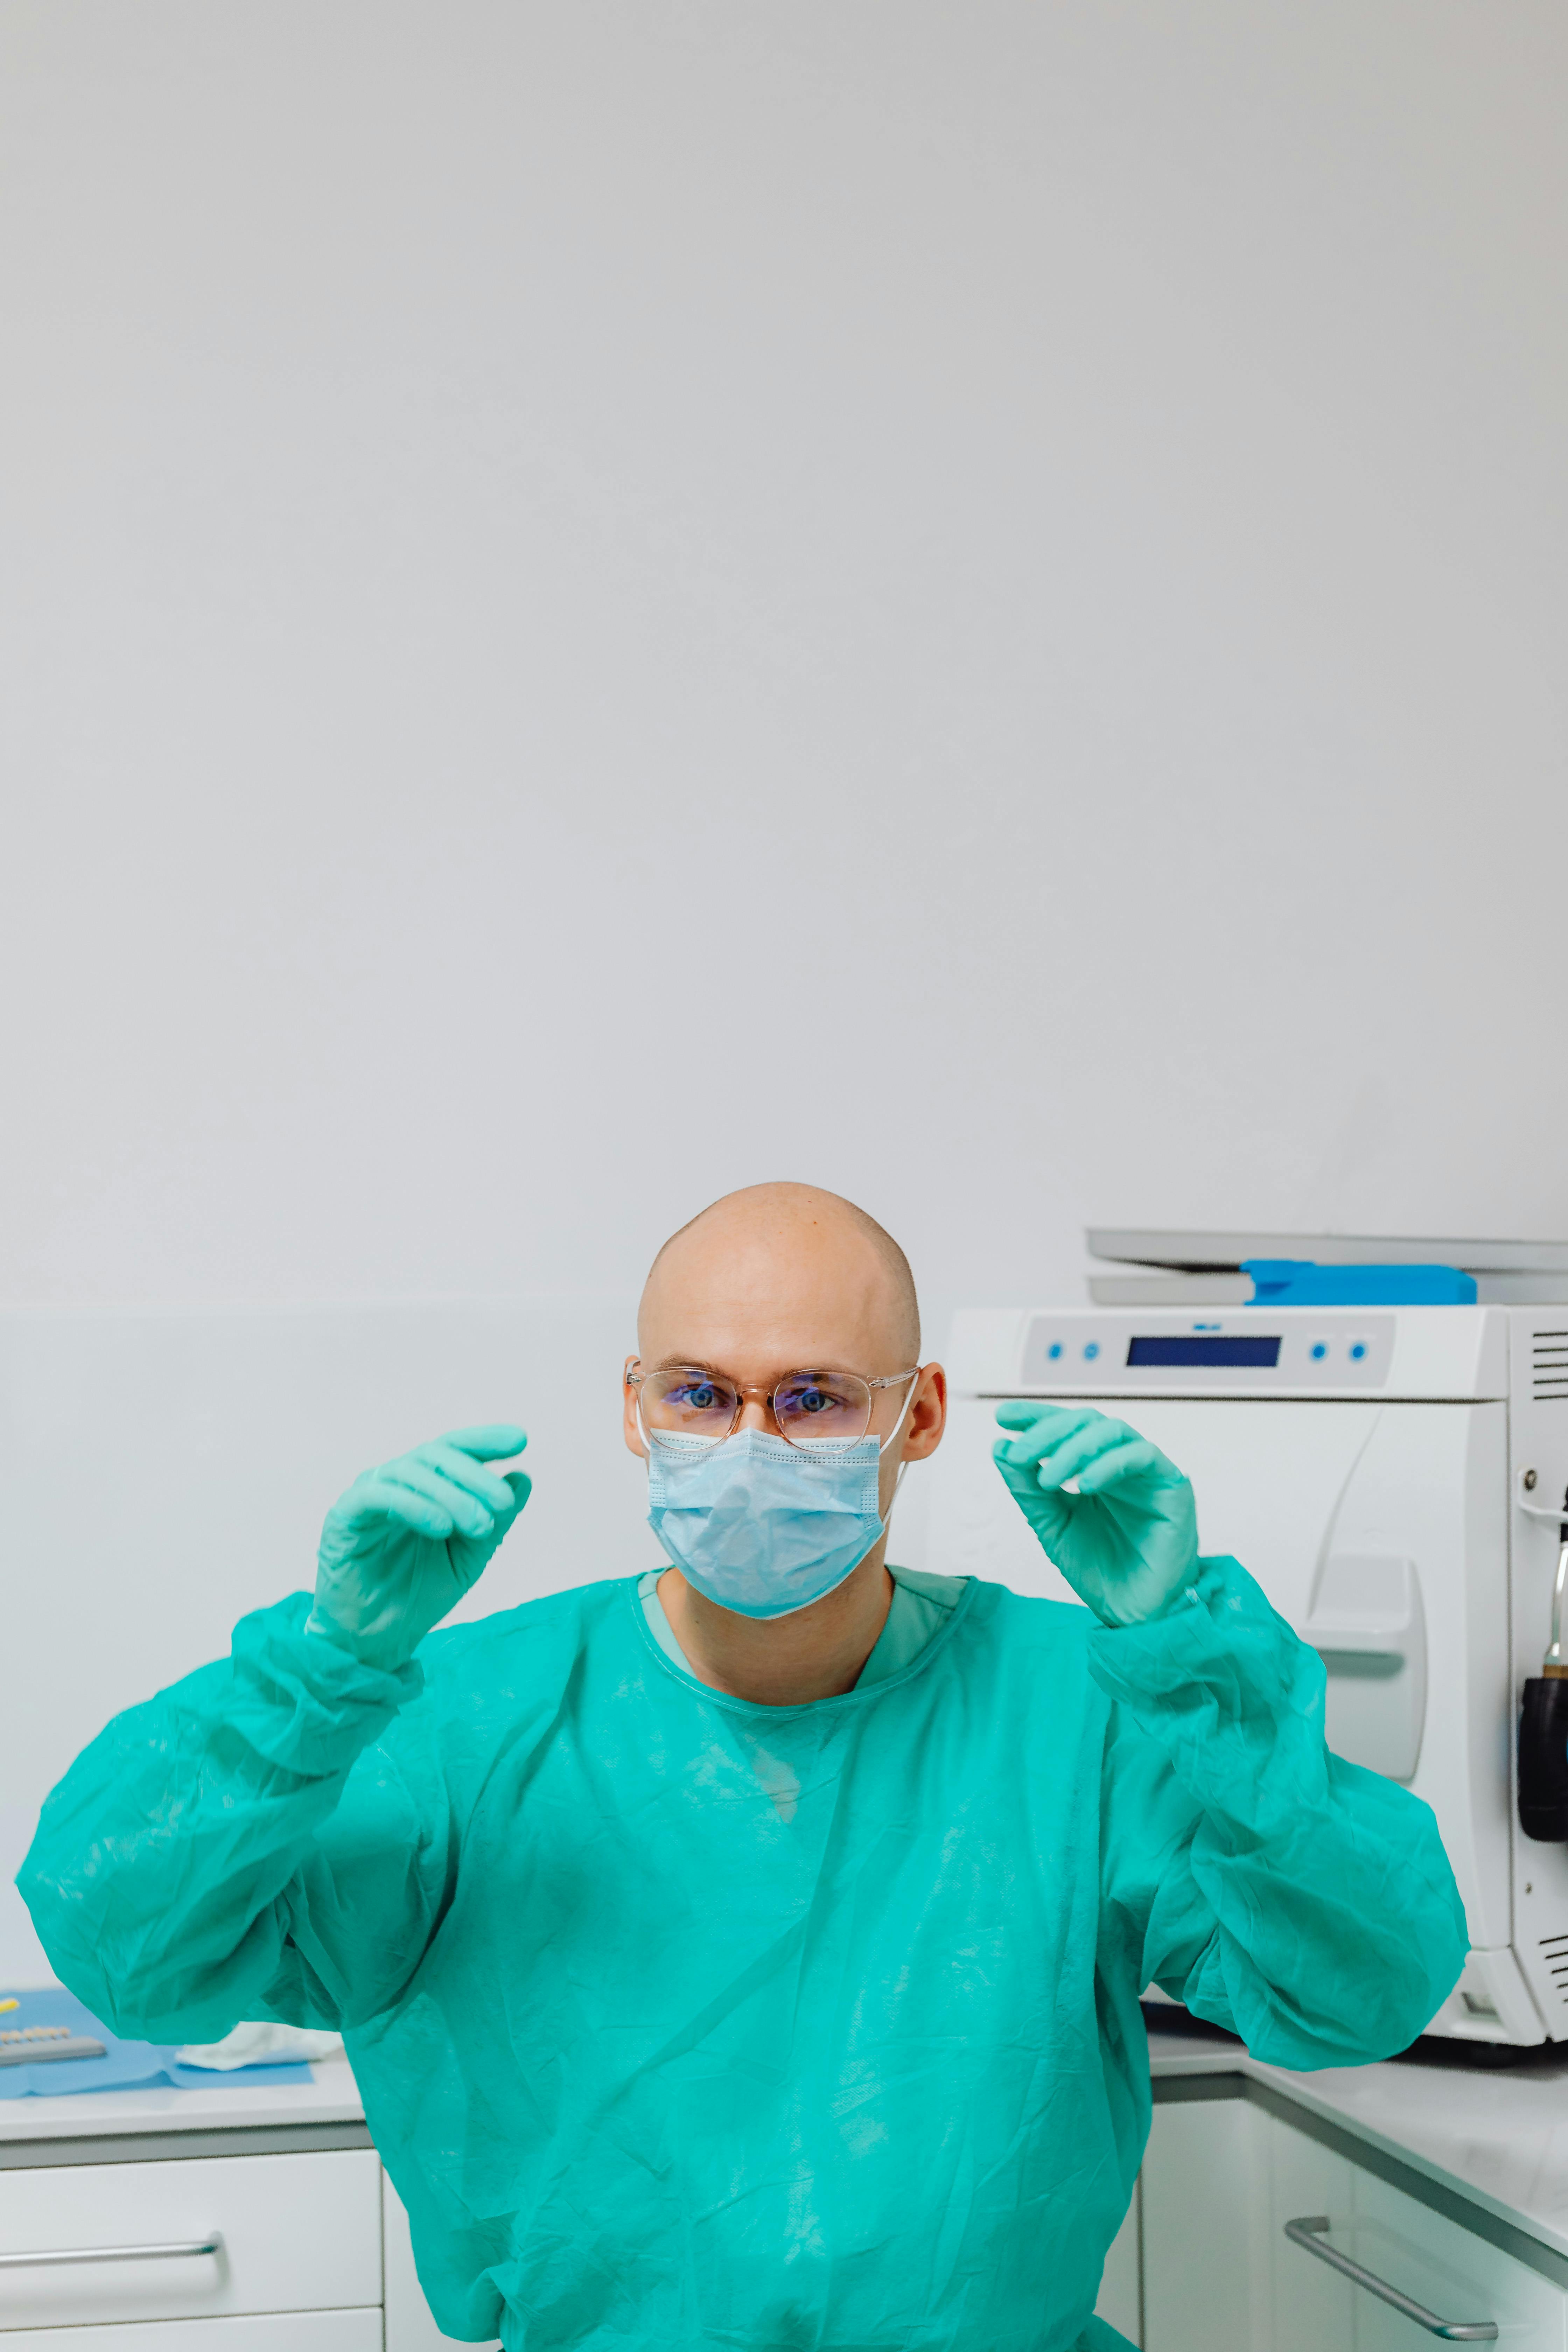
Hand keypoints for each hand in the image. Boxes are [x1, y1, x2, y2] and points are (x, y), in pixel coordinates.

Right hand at [309, 1425, 529, 1669]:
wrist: (377, 1638)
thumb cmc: (420, 1593)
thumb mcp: (470, 1556)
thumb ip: (496, 1521)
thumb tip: (523, 1477)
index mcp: (424, 1485)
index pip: (454, 1448)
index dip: (485, 1440)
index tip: (520, 1440)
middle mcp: (395, 1482)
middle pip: (435, 1454)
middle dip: (475, 1475)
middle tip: (503, 1505)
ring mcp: (367, 1495)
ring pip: (409, 1471)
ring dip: (451, 1494)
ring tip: (479, 1526)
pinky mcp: (343, 1517)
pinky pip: (375, 1495)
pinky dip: (413, 1505)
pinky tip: (440, 1527)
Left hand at [992, 1402, 1196, 1626]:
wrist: (1132, 1613)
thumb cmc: (1098, 1571)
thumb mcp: (1052, 1527)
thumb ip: (1029, 1490)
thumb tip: (1001, 1447)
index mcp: (1094, 1468)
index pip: (1066, 1428)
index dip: (1036, 1417)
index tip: (1002, 1416)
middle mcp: (1121, 1463)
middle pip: (1086, 1422)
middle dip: (1048, 1432)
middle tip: (1020, 1452)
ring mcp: (1148, 1472)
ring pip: (1114, 1431)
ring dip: (1074, 1448)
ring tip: (1048, 1477)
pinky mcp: (1173, 1486)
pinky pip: (1144, 1456)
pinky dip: (1110, 1464)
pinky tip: (1084, 1484)